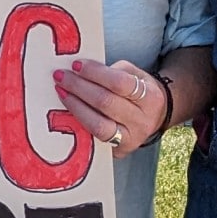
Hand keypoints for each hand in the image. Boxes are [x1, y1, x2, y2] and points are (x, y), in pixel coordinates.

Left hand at [50, 59, 168, 154]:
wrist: (155, 117)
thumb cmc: (139, 92)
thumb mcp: (136, 75)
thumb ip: (113, 71)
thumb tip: (81, 70)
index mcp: (150, 97)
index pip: (120, 83)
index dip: (95, 73)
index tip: (76, 65)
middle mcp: (142, 121)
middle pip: (106, 103)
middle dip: (79, 87)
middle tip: (61, 76)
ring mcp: (130, 139)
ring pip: (98, 125)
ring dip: (75, 106)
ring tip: (62, 92)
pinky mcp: (118, 152)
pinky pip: (93, 138)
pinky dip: (78, 123)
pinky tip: (67, 110)